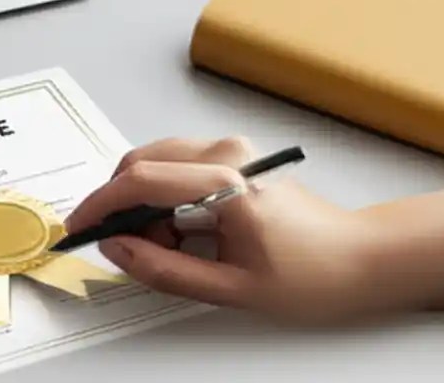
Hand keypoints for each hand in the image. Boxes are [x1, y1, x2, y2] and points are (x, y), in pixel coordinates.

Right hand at [65, 137, 378, 322]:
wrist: (364, 260)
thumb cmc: (316, 274)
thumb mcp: (233, 289)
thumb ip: (165, 270)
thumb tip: (118, 250)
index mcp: (227, 183)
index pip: (141, 180)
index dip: (102, 205)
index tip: (79, 227)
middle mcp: (228, 155)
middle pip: (143, 165)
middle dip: (126, 210)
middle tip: (133, 249)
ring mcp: (232, 153)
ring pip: (158, 168)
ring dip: (148, 208)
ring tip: (172, 249)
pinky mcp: (235, 160)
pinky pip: (179, 172)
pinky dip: (167, 202)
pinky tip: (187, 236)